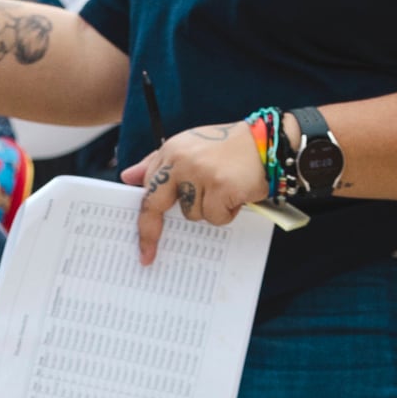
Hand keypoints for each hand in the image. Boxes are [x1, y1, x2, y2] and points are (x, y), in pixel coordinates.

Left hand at [122, 121, 269, 260]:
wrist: (267, 142)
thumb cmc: (228, 149)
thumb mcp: (191, 148)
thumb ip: (158, 162)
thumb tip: (128, 177)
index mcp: (171, 150)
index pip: (147, 187)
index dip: (143, 215)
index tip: (139, 240)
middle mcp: (181, 160)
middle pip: (155, 204)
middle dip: (150, 233)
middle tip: (147, 256)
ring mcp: (199, 173)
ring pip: (192, 215)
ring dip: (210, 209)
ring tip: (224, 192)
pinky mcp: (219, 187)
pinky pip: (215, 217)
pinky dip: (227, 212)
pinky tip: (236, 196)